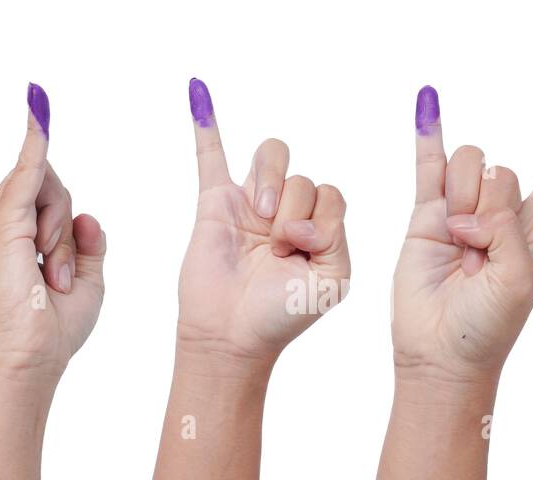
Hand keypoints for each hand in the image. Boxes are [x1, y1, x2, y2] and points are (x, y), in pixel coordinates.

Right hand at [0, 84, 106, 382]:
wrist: (24, 365)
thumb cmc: (50, 335)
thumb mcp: (86, 286)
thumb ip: (89, 247)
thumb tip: (88, 216)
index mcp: (3, 243)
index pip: (41, 201)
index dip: (58, 206)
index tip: (45, 123)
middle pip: (45, 190)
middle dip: (65, 229)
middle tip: (60, 278)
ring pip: (46, 188)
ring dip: (63, 234)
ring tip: (51, 278)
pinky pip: (30, 171)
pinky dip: (38, 140)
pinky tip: (40, 108)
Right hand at [175, 78, 350, 366]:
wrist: (232, 336)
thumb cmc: (282, 315)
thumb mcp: (332, 280)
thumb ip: (334, 237)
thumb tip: (299, 214)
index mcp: (319, 229)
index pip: (332, 195)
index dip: (321, 217)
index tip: (303, 249)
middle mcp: (288, 212)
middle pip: (304, 177)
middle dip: (295, 209)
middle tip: (278, 247)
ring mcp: (250, 205)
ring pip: (273, 157)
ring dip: (271, 183)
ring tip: (260, 219)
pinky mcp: (214, 204)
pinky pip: (210, 153)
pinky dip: (205, 120)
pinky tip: (198, 90)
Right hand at [391, 85, 532, 379]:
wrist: (443, 353)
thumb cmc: (490, 327)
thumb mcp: (521, 279)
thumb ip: (507, 229)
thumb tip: (473, 203)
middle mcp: (504, 211)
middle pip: (502, 167)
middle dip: (487, 207)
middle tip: (477, 258)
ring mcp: (464, 210)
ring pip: (467, 164)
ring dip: (459, 201)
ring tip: (455, 247)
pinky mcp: (426, 215)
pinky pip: (429, 163)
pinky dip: (430, 131)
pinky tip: (429, 100)